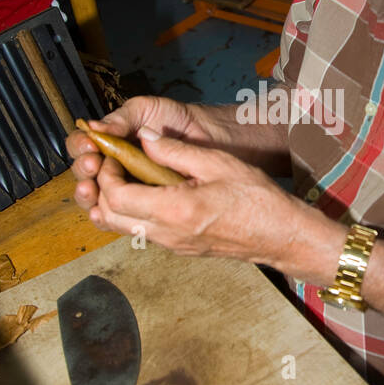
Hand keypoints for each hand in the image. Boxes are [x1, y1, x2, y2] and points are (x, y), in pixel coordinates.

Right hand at [67, 96, 221, 209]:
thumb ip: (121, 118)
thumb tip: (95, 127)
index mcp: (110, 140)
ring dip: (89, 195)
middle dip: (84, 171)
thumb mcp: (146, 110)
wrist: (209, 138)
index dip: (81, 147)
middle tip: (94, 166)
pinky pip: (117, 217)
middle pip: (84, 174)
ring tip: (92, 189)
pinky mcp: (141, 206)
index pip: (83, 146)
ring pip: (95, 198)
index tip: (90, 146)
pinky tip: (101, 212)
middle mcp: (114, 165)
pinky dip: (105, 217)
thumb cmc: (178, 120)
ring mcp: (127, 186)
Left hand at [80, 129, 327, 275]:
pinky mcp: (178, 247)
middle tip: (115, 164)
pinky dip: (133, 212)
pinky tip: (148, 190)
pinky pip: (142, 232)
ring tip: (128, 175)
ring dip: (115, 203)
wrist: (281, 235)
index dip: (106, 174)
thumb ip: (174, 150)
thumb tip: (144, 137)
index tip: (114, 155)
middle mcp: (167, 234)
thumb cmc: (257, 200)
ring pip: (122, 228)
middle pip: (109, 217)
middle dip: (102, 189)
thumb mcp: (216, 163)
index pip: (116, 197)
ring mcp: (171, 245)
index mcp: (174, 211)